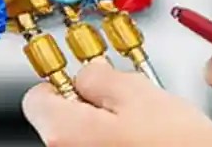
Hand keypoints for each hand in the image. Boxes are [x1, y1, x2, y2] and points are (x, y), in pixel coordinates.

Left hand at [23, 59, 211, 145]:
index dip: (63, 81)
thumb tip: (85, 72)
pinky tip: (144, 141)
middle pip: (61, 119)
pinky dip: (118, 143)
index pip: (36, 97)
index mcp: (64, 133)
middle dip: (90, 104)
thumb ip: (98, 74)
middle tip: (126, 100)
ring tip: (143, 124)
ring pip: (84, 136)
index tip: (85, 77)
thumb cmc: (175, 141)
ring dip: (107, 125)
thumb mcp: (135, 90)